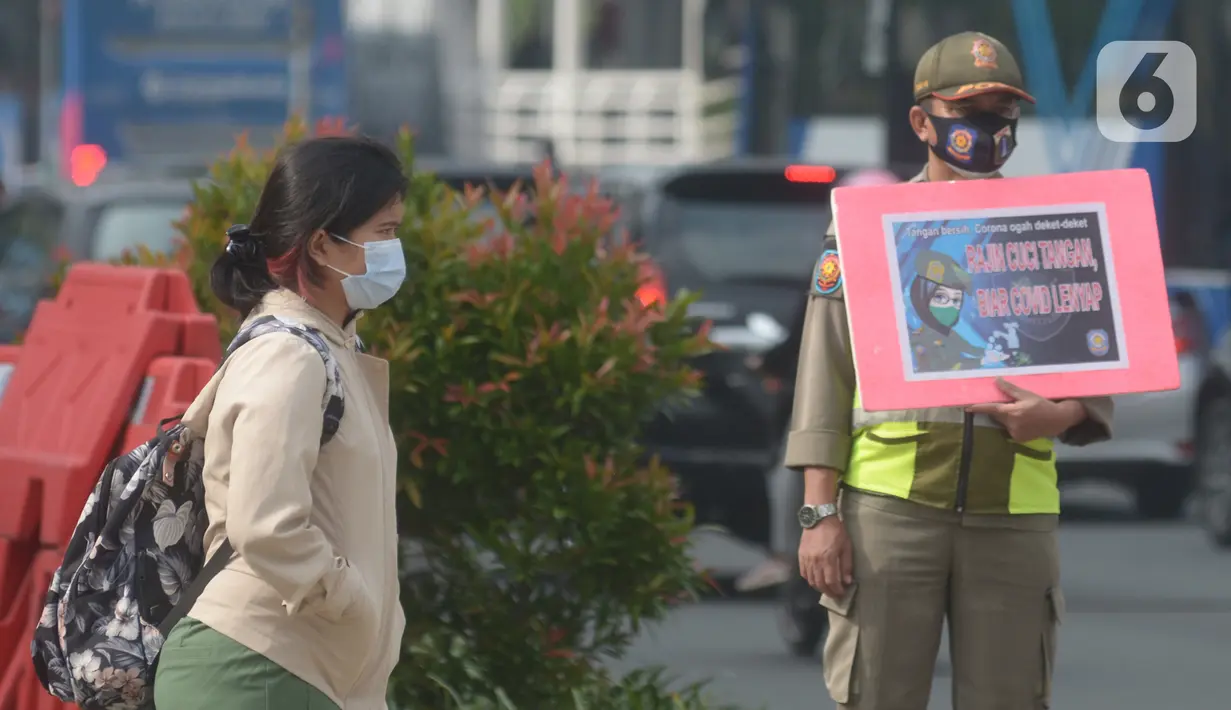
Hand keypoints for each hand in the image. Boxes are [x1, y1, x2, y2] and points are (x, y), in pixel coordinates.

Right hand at [798, 516, 852, 598]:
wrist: (819, 517)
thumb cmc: (836, 531)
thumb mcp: (846, 547)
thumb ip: (846, 565)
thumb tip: (847, 581)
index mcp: (828, 559)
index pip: (831, 582)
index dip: (837, 590)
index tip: (842, 593)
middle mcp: (815, 561)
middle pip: (820, 584)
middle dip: (828, 592)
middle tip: (835, 594)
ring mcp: (806, 558)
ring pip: (811, 580)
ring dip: (819, 587)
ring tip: (826, 588)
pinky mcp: (800, 555)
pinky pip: (803, 573)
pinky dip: (809, 579)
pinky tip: (816, 579)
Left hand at [967, 378, 1085, 441]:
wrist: (1058, 420)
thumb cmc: (1042, 404)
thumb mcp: (1026, 394)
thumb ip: (1010, 390)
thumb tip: (996, 380)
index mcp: (1013, 412)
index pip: (992, 409)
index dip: (978, 408)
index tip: (966, 407)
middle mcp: (1012, 424)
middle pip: (997, 416)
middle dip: (998, 410)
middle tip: (1009, 404)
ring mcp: (1015, 433)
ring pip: (1003, 423)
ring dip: (1006, 417)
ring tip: (1022, 412)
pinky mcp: (1019, 439)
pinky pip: (1010, 429)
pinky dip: (1012, 424)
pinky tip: (1024, 421)